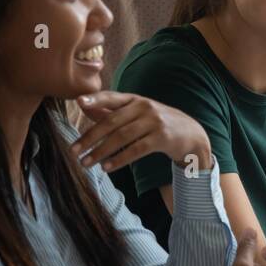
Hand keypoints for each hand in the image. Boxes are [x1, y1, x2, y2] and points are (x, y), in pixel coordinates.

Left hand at [69, 91, 211, 172]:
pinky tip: (107, 167)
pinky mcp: (162, 138)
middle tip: (74, 151)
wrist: (191, 134)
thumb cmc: (157, 123)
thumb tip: (83, 106)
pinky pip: (136, 150)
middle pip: (112, 121)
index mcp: (135, 99)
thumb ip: (111, 110)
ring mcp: (154, 121)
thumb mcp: (137, 113)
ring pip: (122, 137)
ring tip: (86, 163)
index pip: (112, 97)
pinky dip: (120, 159)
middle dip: (90, 137)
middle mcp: (144, 107)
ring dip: (101, 152)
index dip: (95, 99)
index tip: (78, 102)